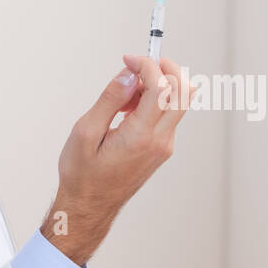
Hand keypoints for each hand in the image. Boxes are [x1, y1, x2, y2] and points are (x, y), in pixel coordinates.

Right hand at [41, 55, 193, 265]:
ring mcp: (165, 146)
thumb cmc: (82, 174)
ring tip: (125, 95)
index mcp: (140, 136)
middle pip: (184, 91)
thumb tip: (130, 75)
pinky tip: (127, 109)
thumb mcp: (85, 132)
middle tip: (139, 66)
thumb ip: (110, 99)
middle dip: (165, 69)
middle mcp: (160, 141)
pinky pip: (168, 115)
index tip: (128, 60)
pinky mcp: (162, 148)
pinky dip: (154, 101)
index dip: (147, 65)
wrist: (90, 206)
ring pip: (179, 102)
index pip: (162, 88)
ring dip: (158, 86)